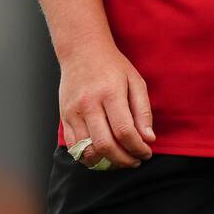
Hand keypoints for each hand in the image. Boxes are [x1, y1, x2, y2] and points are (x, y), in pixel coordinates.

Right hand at [58, 43, 155, 169]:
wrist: (82, 51)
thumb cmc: (112, 66)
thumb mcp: (135, 81)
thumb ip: (143, 111)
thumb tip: (148, 138)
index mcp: (110, 93)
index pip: (124, 131)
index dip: (138, 148)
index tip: (146, 152)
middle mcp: (89, 104)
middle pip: (105, 145)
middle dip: (124, 160)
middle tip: (135, 160)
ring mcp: (73, 112)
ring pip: (88, 150)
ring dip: (107, 162)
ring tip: (120, 160)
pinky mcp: (64, 117)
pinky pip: (74, 147)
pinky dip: (89, 157)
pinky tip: (103, 156)